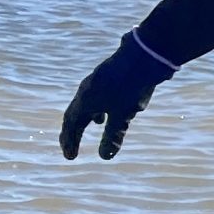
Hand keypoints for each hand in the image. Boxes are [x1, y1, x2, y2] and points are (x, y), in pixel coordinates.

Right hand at [59, 32, 175, 158]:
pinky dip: (99, 108)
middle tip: (71, 147)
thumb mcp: (123, 115)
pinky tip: (109, 111)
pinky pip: (97, 96)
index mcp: (85, 100)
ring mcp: (97, 83)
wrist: (143, 56)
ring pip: (86, 103)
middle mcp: (86, 91)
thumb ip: (113, 135)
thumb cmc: (130, 87)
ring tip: (91, 126)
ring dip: (86, 117)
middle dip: (73, 132)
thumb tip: (105, 156)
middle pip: (74, 114)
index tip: (70, 157)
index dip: (70, 141)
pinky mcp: (109, 78)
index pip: (71, 124)